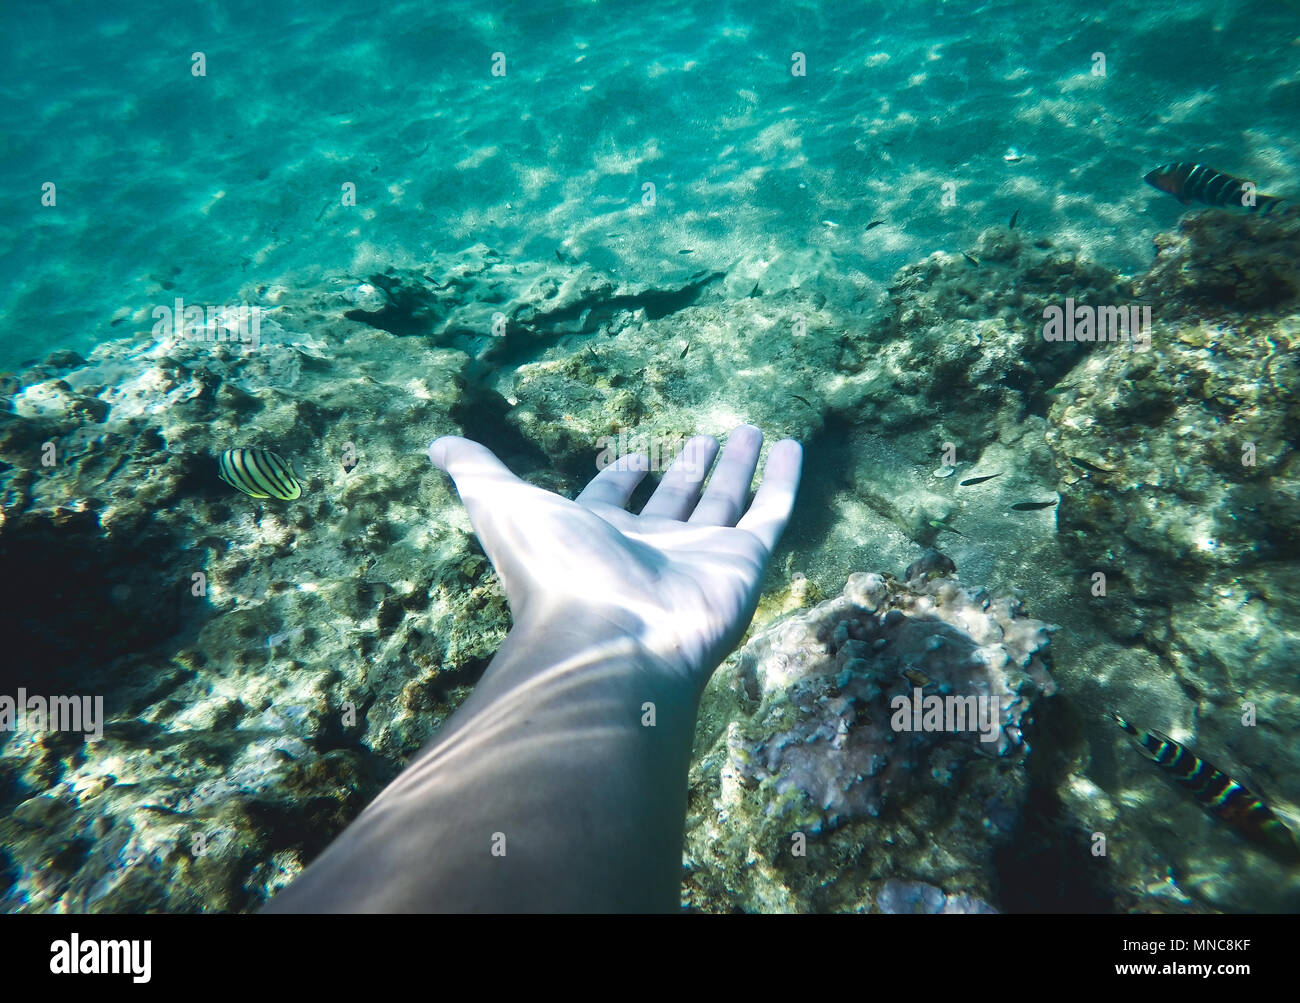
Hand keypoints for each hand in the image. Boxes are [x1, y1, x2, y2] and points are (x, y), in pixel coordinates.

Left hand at [428, 424, 801, 687]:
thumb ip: (475, 471)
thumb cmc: (553, 571)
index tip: (634, 454)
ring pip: (726, 501)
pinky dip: (782, 480)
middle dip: (690, 467)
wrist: (609, 637)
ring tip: (752, 428)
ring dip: (738, 465)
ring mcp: (700, 555)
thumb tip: (435, 443)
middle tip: (709, 435)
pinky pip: (771, 513)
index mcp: (598, 536)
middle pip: (676, 499)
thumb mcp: (501, 505)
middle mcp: (652, 547)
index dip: (621, 478)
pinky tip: (789, 446)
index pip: (614, 501)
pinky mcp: (744, 562)